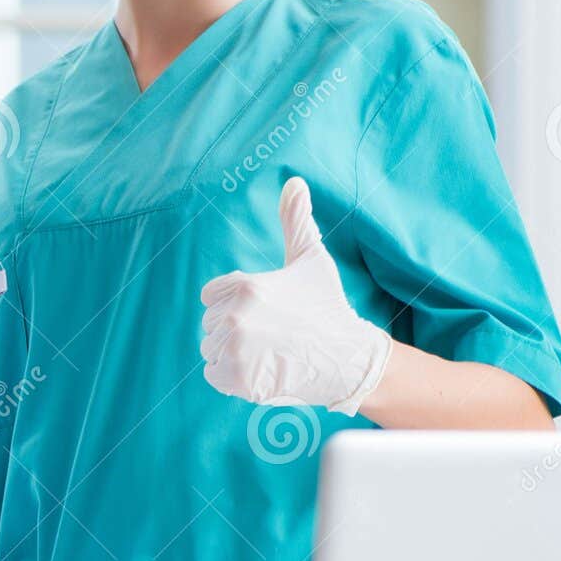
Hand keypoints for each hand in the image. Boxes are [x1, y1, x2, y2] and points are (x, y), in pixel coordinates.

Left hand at [200, 176, 390, 414]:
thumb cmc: (328, 307)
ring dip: (234, 353)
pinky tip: (262, 369)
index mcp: (245, 286)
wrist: (349, 359)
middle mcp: (235, 317)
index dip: (235, 304)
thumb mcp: (311, 259)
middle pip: (211, 323)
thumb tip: (293, 181)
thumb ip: (296, 220)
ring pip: (211, 349)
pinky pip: (213, 375)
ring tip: (269, 351)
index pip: (211, 296)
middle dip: (236, 329)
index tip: (265, 311)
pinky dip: (232, 377)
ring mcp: (235, 350)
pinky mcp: (237, 379)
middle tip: (273, 334)